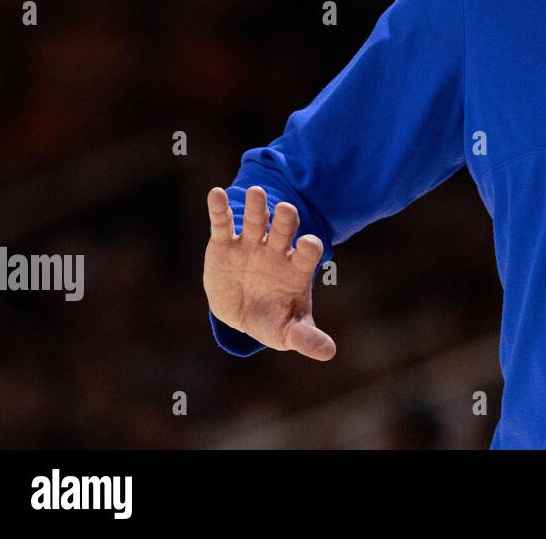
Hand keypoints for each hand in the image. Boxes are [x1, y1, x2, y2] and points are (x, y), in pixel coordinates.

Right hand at [203, 185, 336, 360]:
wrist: (241, 314)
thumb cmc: (273, 319)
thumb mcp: (288, 332)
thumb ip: (306, 337)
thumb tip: (329, 352)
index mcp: (296, 269)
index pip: (307, 255)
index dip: (309, 249)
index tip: (311, 244)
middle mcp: (276, 251)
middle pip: (284, 232)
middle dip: (285, 221)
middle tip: (287, 209)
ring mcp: (251, 245)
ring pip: (256, 222)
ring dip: (256, 208)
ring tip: (257, 192)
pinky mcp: (224, 244)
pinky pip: (223, 224)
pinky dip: (220, 209)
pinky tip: (216, 193)